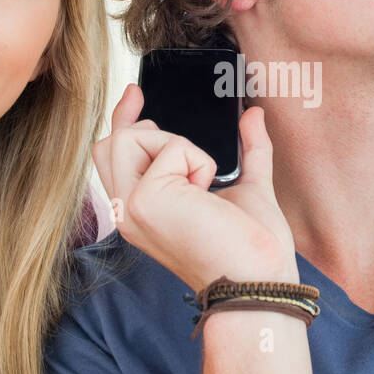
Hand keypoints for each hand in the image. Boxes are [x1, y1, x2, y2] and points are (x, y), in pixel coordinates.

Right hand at [92, 84, 298, 290]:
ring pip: (133, 136)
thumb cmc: (253, 248)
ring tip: (203, 184)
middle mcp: (127, 212)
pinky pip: (171, 147)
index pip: (113, 156)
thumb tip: (253, 114)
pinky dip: (198, 160)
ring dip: (178, 147)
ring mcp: (130, 207)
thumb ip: (250, 149)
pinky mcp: (144, 200)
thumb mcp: (249, 186)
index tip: (135, 92)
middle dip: (156, 136)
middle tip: (194, 164)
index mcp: (143, 212)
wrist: (260, 281)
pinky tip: (207, 192)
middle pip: (114, 140)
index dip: (122, 118)